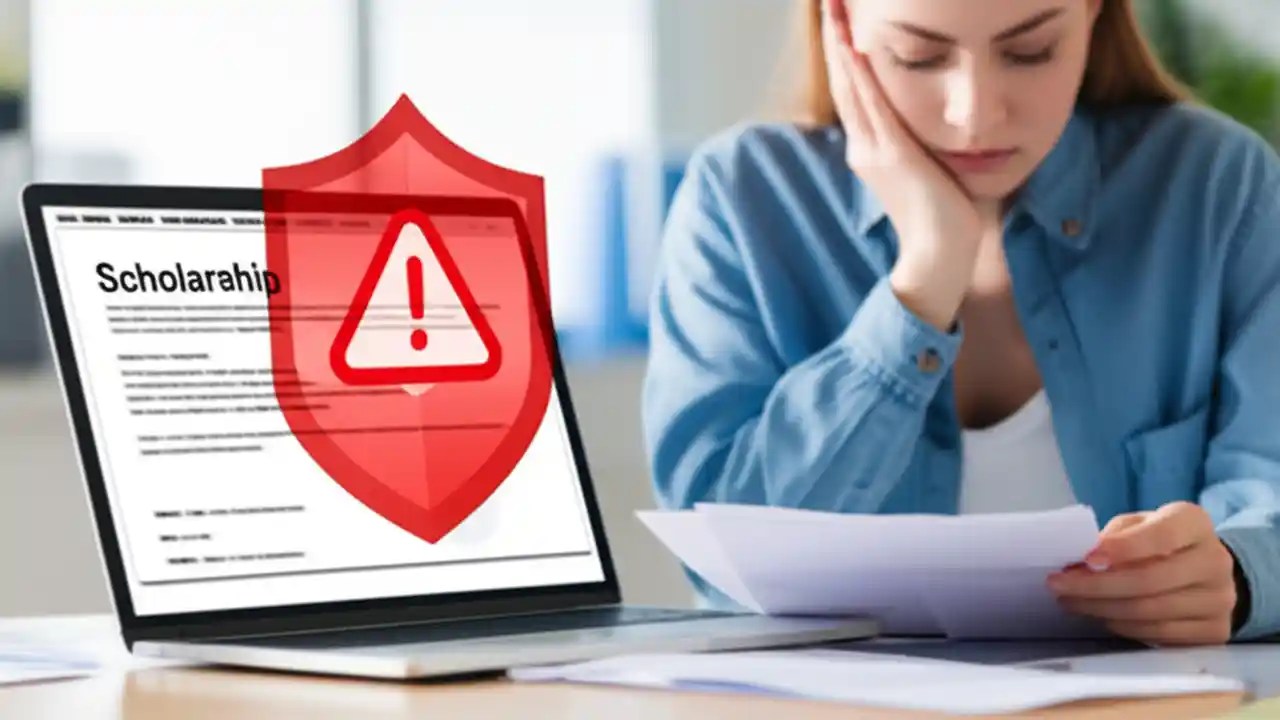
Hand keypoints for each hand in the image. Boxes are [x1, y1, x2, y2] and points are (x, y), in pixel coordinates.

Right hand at [821, 0, 997, 330]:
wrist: (939, 258)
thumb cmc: (943, 220)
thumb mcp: (927, 171)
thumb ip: (920, 147)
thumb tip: (931, 129)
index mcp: (871, 149)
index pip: (854, 89)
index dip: (845, 52)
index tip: (842, 18)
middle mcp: (864, 145)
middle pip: (843, 78)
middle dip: (835, 35)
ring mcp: (873, 149)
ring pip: (851, 84)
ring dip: (840, 42)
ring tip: (833, 7)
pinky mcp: (891, 153)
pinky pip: (871, 103)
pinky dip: (859, 71)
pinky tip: (854, 44)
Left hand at [1048, 502, 1237, 645]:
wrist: (1206, 572)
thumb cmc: (1161, 542)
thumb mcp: (1140, 524)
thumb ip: (1115, 536)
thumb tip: (1082, 560)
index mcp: (1195, 523)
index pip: (1161, 536)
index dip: (1122, 548)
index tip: (1086, 559)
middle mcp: (1215, 561)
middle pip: (1150, 581)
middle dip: (1096, 586)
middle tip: (1058, 585)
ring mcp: (1220, 600)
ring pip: (1150, 612)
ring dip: (1101, 609)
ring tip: (1070, 602)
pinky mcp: (1215, 631)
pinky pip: (1158, 633)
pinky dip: (1122, 626)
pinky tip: (1101, 615)